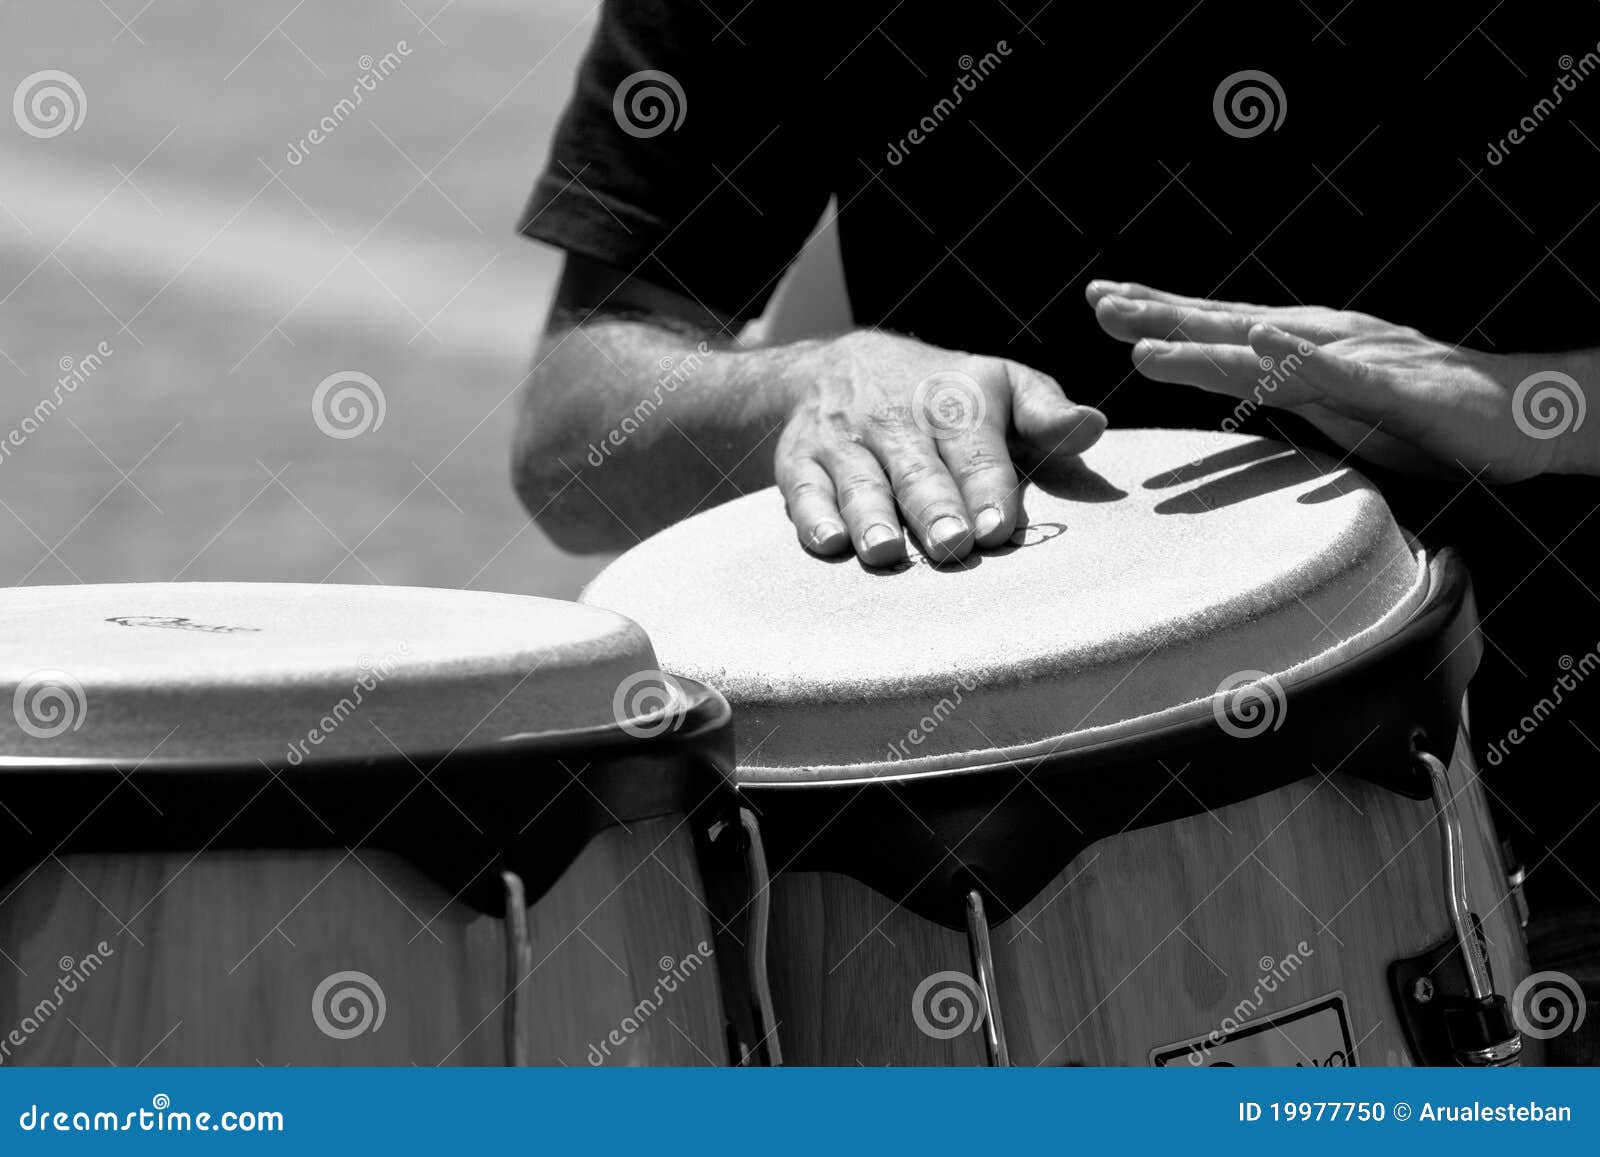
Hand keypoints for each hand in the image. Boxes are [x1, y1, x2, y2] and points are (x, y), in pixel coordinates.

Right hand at [775, 330, 1104, 563]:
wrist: (841, 367)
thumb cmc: (943, 395)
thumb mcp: (1000, 386)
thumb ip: (1045, 413)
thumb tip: (1094, 427)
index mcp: (955, 400)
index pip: (974, 448)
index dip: (986, 486)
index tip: (997, 526)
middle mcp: (897, 418)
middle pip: (917, 470)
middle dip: (933, 508)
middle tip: (952, 544)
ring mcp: (845, 440)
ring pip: (860, 482)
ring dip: (872, 517)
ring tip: (886, 553)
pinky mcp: (800, 460)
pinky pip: (803, 489)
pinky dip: (812, 516)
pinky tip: (828, 543)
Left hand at [1085, 280, 1574, 482]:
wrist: (1518, 414)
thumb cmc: (1422, 413)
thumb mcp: (1334, 408)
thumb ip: (1282, 398)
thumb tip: (1228, 403)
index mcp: (1302, 349)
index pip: (1218, 328)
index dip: (1161, 314)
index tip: (1101, 302)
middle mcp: (1320, 342)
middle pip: (1227, 327)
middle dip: (1161, 315)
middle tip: (1098, 304)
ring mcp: (1356, 360)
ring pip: (1267, 352)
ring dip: (1206, 347)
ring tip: (1147, 346)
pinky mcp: (1396, 388)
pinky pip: (1340, 373)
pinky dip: (1297, 359)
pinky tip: (1260, 344)